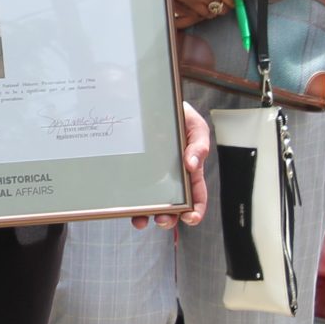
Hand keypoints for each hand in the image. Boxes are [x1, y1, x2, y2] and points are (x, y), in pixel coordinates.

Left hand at [137, 103, 212, 228]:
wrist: (157, 103)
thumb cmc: (181, 117)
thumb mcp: (196, 128)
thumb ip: (199, 146)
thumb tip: (192, 166)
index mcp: (190, 172)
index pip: (196, 196)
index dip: (196, 211)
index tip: (191, 218)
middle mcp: (171, 179)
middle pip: (173, 206)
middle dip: (169, 218)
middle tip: (163, 220)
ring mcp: (152, 177)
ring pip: (151, 203)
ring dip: (147, 215)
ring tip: (141, 220)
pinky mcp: (135, 171)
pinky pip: (132, 190)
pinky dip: (130, 202)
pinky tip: (125, 207)